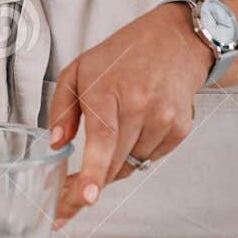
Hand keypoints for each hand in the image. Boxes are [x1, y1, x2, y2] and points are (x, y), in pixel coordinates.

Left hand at [49, 3, 211, 226]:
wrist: (176, 40)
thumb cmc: (121, 57)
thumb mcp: (77, 72)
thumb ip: (60, 110)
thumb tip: (57, 145)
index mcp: (109, 91)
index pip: (102, 138)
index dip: (93, 172)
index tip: (86, 197)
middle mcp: (141, 105)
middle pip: (112, 163)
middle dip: (88, 185)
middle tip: (69, 193)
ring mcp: (165, 118)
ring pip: (128, 166)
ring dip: (112, 165)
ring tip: (113, 133)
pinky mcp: (180, 128)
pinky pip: (148, 159)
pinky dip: (134, 154)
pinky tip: (134, 129)